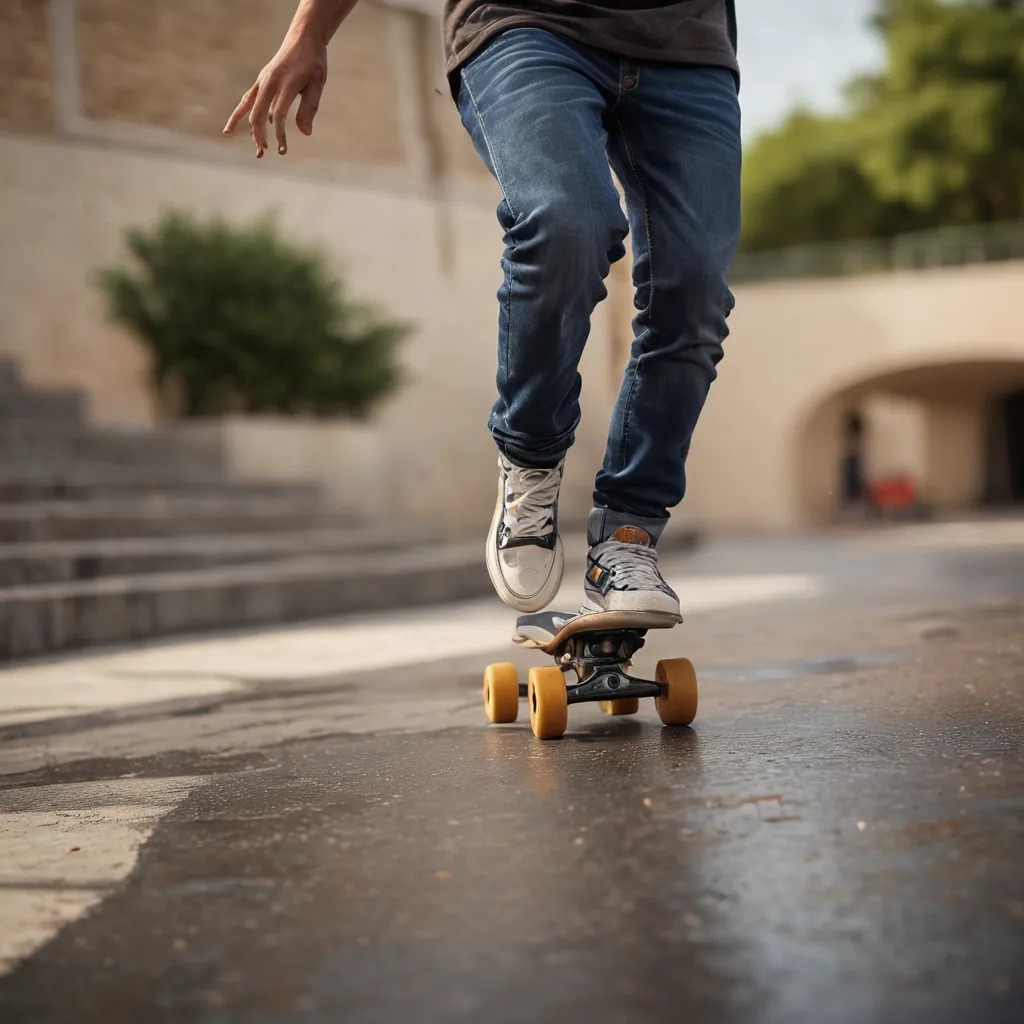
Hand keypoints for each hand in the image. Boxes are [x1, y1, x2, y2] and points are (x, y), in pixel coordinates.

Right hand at [223, 35, 326, 157]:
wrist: (302, 39)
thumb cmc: (313, 62)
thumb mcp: (318, 83)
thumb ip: (309, 108)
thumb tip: (305, 133)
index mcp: (285, 84)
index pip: (278, 115)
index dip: (279, 135)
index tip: (282, 150)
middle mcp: (269, 83)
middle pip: (258, 113)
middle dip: (259, 135)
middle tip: (264, 153)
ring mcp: (262, 81)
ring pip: (248, 108)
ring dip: (249, 129)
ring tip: (253, 149)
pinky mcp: (260, 82)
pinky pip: (246, 101)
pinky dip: (239, 115)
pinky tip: (230, 130)